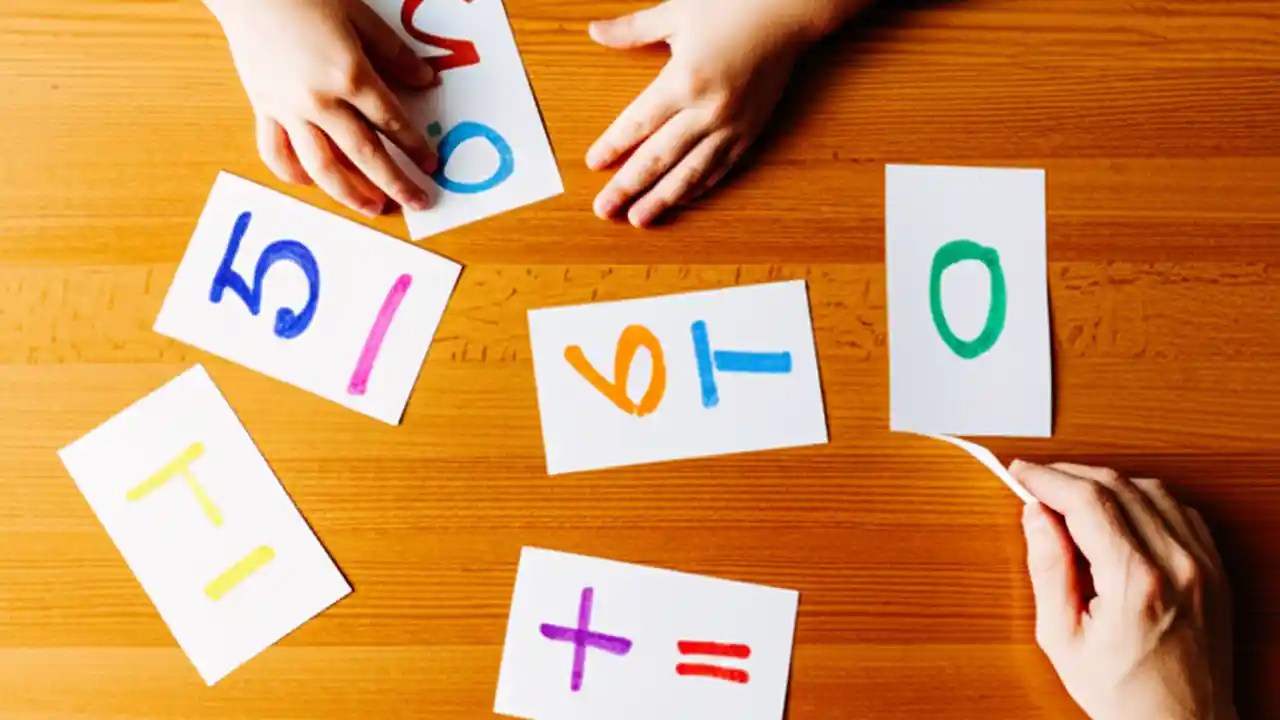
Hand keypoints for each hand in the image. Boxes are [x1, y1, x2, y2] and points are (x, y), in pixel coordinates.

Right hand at [206, 0, 437, 216]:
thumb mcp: (359, 16)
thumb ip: (394, 53)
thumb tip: (426, 81)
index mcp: (350, 76)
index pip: (391, 122)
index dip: (414, 148)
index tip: (430, 166)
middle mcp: (320, 101)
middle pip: (365, 154)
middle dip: (395, 183)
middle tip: (417, 202)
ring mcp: (289, 109)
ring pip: (322, 166)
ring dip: (350, 194)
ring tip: (373, 209)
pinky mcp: (263, 108)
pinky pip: (277, 152)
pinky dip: (294, 173)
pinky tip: (312, 183)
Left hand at [586, 0, 849, 227]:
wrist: (788, 12)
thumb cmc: (732, 5)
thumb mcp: (676, 13)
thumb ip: (632, 30)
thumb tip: (595, 31)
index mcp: (682, 80)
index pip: (638, 124)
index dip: (613, 146)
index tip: (594, 164)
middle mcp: (706, 110)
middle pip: (657, 158)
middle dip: (627, 187)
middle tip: (604, 209)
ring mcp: (730, 125)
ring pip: (689, 173)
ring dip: (661, 199)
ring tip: (638, 219)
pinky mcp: (750, 132)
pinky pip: (720, 167)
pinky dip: (698, 186)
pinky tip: (680, 199)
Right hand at [1012, 461, 1234, 719]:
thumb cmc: (1125, 695)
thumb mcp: (1063, 639)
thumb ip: (1048, 570)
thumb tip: (1036, 516)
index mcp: (1135, 584)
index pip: (1087, 501)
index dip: (1047, 479)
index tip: (1021, 474)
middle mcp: (1177, 565)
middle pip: (1118, 485)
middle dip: (1070, 475)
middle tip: (1038, 483)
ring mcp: (1203, 565)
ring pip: (1151, 489)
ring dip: (1106, 483)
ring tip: (1072, 498)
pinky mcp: (1215, 569)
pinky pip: (1179, 510)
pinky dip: (1143, 499)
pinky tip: (1119, 514)